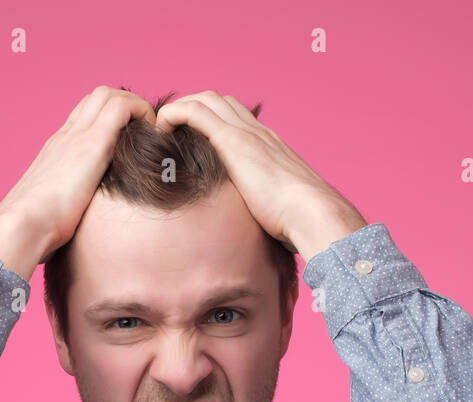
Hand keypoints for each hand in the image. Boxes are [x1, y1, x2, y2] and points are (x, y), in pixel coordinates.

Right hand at [0, 86, 155, 276]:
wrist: (22, 225)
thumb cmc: (33, 230)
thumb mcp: (51, 215)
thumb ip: (63, 213)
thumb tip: (68, 235)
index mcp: (55, 153)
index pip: (82, 119)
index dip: (108, 121)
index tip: (128, 141)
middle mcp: (65, 137)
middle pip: (95, 98)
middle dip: (125, 106)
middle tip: (144, 132)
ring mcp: (77, 136)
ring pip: (109, 94)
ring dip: (135, 106)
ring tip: (151, 132)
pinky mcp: (92, 143)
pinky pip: (122, 108)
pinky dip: (142, 113)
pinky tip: (154, 134)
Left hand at [153, 91, 366, 259]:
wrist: (311, 213)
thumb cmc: (299, 221)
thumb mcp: (278, 208)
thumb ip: (265, 209)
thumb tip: (261, 232)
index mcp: (269, 147)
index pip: (236, 118)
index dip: (211, 121)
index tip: (190, 140)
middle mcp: (257, 132)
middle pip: (219, 101)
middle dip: (192, 109)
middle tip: (172, 133)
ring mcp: (246, 133)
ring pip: (206, 98)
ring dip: (180, 108)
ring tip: (162, 131)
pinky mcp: (232, 141)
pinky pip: (194, 111)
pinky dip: (173, 113)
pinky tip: (160, 129)